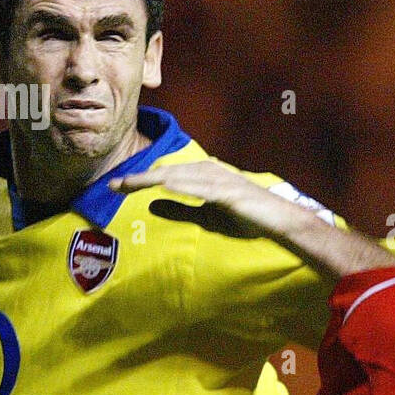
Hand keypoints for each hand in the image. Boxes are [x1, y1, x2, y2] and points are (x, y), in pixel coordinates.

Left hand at [110, 160, 303, 239]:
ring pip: (181, 177)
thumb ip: (181, 209)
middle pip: (168, 172)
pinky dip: (182, 186)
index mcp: (205, 175)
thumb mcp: (207, 216)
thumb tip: (153, 204)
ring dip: (154, 179)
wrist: (281, 223)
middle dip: (140, 178)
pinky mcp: (231, 193)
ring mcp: (222, 181)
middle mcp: (211, 171)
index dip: (141, 179)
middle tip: (112, 185)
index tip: (116, 186)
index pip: (167, 175)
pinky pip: (202, 188)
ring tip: (130, 184)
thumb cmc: (247, 219)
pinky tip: (164, 186)